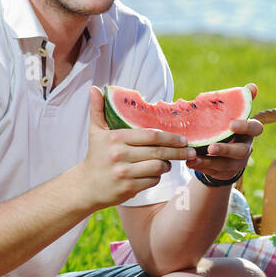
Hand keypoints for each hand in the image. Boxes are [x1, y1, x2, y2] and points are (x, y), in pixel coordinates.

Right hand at [82, 86, 194, 209]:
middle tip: (190, 151)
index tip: (183, 139)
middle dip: (178, 152)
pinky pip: (152, 181)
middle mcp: (120, 155)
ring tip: (169, 163)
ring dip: (168, 165)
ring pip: (158, 167)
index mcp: (116, 138)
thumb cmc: (95, 156)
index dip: (170, 137)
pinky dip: (158, 177)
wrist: (85, 186)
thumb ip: (98, 110)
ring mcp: (124, 172)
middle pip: (158, 151)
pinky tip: (156, 174)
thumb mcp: (95, 132)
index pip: (150, 135)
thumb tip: (94, 88)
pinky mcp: (128, 188)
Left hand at [187, 83, 261, 183]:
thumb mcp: (232, 115)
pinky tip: (189, 162)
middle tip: (211, 147)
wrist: (226, 151)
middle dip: (226, 150)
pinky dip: (201, 167)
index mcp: (248, 132)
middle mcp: (246, 148)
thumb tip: (252, 86)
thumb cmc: (228, 128)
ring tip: (193, 157)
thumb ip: (240, 101)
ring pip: (225, 164)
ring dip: (209, 161)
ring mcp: (237, 162)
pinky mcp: (225, 172)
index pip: (255, 128)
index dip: (245, 127)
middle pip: (241, 151)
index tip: (231, 124)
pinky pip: (214, 171)